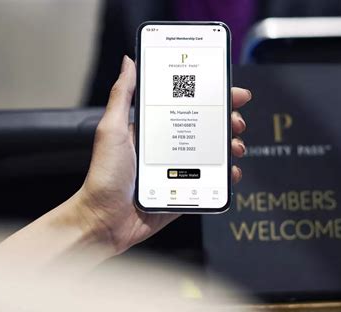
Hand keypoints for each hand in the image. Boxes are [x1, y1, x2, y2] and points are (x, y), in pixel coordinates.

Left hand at [76, 56, 251, 255]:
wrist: (105, 220)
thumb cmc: (104, 175)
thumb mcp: (111, 130)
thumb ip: (122, 96)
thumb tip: (128, 62)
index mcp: (154, 129)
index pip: (189, 105)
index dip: (213, 97)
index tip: (233, 93)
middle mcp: (169, 146)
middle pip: (207, 127)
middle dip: (228, 121)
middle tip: (236, 122)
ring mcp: (178, 169)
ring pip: (214, 152)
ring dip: (231, 146)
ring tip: (235, 148)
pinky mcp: (184, 190)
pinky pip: (212, 181)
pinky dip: (226, 175)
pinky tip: (231, 172)